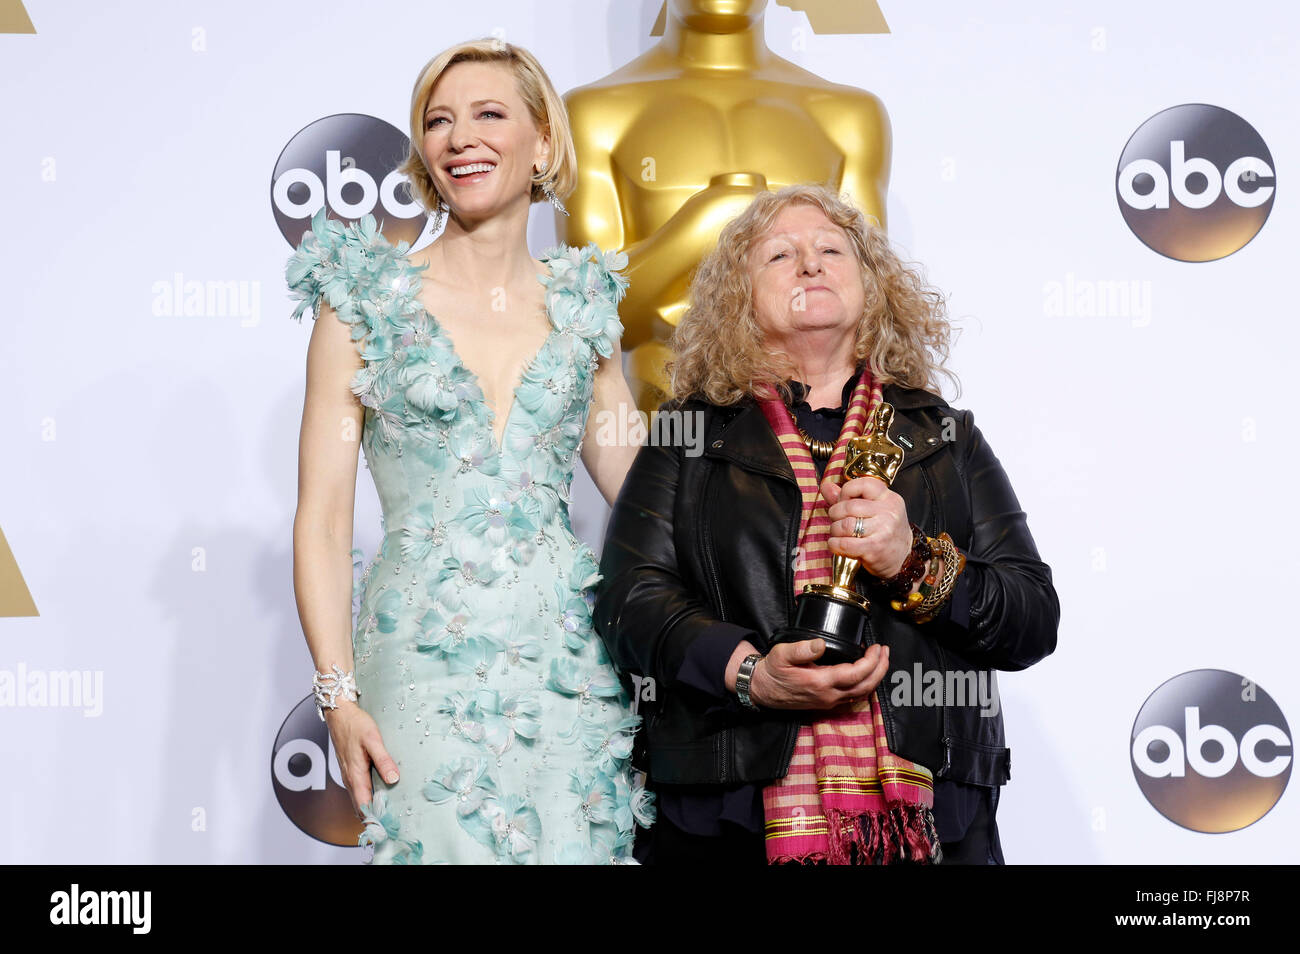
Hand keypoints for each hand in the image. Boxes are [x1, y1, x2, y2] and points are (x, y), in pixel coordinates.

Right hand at [322, 700, 399, 816]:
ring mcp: (348, 775)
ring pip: (358, 799)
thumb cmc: (356, 724)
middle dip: (373, 818)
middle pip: (360, 807)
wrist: (339, 713)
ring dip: (370, 809)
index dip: (374, 819)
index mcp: (355, 774)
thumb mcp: (373, 739)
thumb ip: (383, 760)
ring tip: (387, 816)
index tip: (387, 828)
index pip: (364, 806)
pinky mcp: (349, 770)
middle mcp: (350, 778)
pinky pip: (357, 791)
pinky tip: (377, 797)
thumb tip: (393, 779)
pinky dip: (366, 799)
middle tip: (390, 826)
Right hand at [748, 639, 890, 710]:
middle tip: (885, 651)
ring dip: (876, 677)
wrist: (762, 690)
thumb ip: (802, 649)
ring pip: (862, 693)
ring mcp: (829, 701)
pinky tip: (867, 673)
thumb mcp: (781, 654)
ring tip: (881, 660)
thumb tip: (821, 644)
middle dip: (881, 668)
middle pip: (865, 686)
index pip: (856, 674)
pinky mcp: (827, 702)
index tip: (876, 647)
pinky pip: (854, 697)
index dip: (871, 661)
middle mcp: (828, 695)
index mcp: (820, 682)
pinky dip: (866, 685)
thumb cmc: (772, 671)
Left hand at [821, 474, 912, 578]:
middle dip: (835, 513)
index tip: (842, 500)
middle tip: (836, 520)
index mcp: (888, 498)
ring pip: (846, 525)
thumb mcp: (873, 509)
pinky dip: (834, 544)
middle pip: (850, 506)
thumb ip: (849, 497)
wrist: (902, 558)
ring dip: (835, 530)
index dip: (846, 491)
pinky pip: (845, 543)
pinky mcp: (875, 548)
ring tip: (838, 533)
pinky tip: (836, 544)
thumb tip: (826, 486)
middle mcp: (888, 512)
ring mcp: (883, 531)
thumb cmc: (884, 531)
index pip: (864, 484)